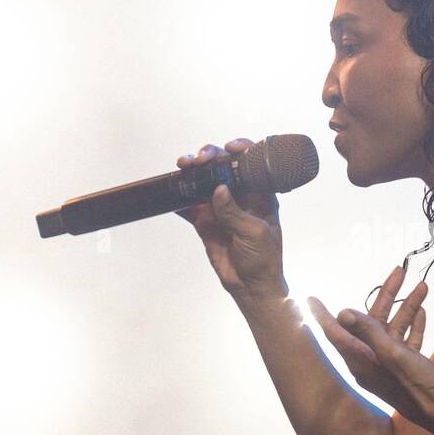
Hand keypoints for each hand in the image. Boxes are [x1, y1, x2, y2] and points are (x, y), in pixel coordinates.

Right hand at [177, 138, 286, 303]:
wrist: (250, 287)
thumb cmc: (264, 259)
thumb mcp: (254, 234)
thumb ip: (235, 212)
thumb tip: (219, 189)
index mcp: (260, 194)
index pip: (252, 164)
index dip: (242, 150)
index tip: (230, 147)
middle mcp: (240, 195)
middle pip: (223, 167)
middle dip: (210, 157)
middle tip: (198, 159)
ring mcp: (221, 207)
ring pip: (204, 182)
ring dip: (192, 172)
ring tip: (182, 167)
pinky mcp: (205, 220)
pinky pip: (189, 205)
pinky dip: (179, 198)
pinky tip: (170, 192)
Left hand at [307, 265, 433, 431]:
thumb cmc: (416, 385)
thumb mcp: (391, 355)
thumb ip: (368, 332)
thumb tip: (343, 312)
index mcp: (361, 361)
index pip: (336, 333)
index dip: (322, 315)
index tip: (309, 298)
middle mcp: (371, 361)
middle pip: (372, 321)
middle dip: (386, 294)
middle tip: (398, 270)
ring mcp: (390, 364)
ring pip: (394, 327)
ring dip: (408, 306)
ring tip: (422, 284)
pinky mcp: (407, 366)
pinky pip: (407, 339)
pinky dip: (414, 324)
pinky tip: (423, 310)